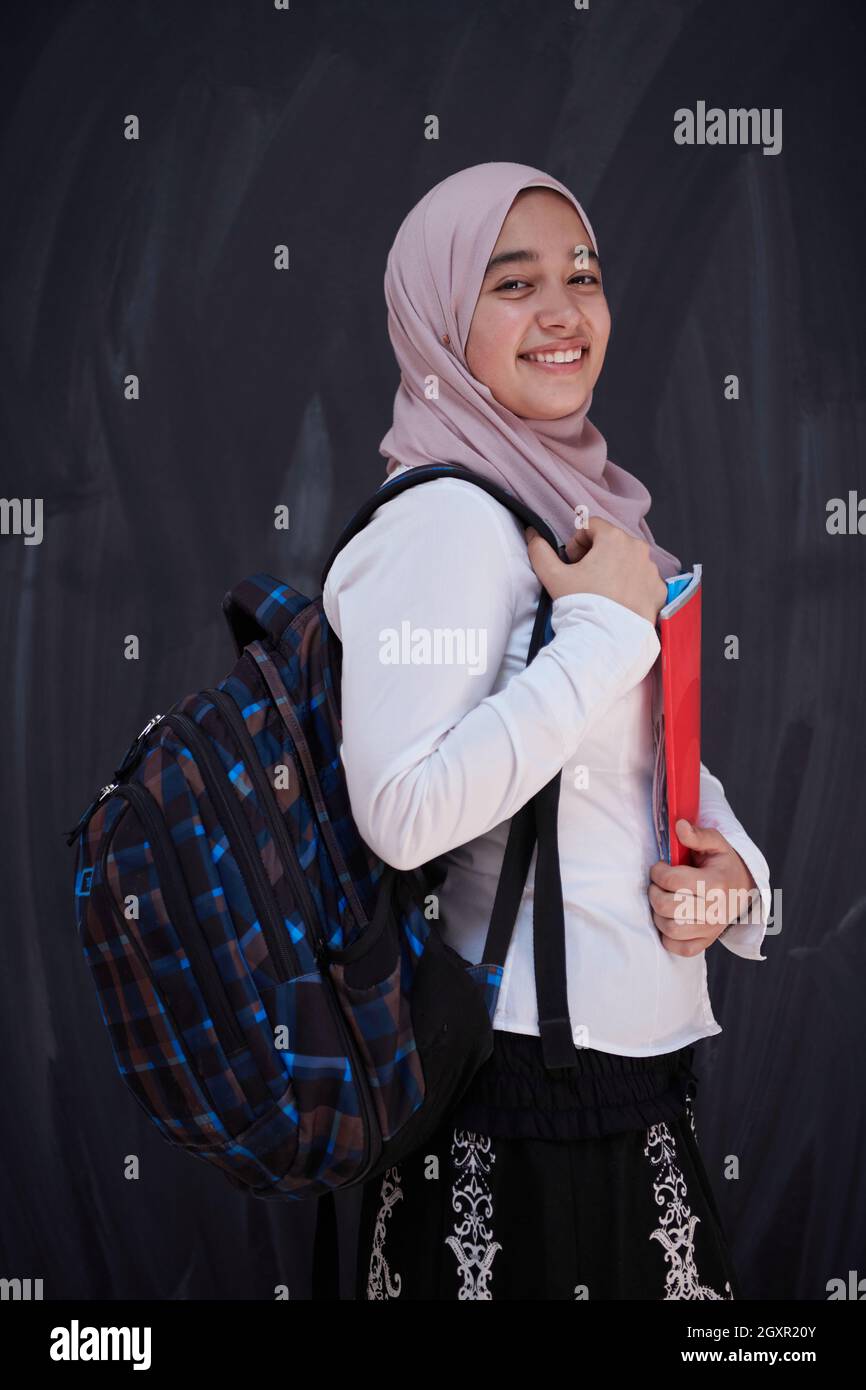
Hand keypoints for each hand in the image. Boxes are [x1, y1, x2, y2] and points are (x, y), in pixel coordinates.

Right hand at [525, 517, 667, 626]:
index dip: (577, 543)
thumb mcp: (553, 576)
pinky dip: (631, 586)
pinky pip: (643, 580)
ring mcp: (651, 570)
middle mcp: (638, 549)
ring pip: (628, 560)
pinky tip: (618, 602)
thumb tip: (532, 534)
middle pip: (612, 542)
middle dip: (597, 555)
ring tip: (602, 593)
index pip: (591, 526)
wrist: (606, 640)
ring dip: (614, 569)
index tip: (573, 563)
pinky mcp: (659, 590)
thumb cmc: (582, 605)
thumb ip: (539, 551)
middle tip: (585, 579)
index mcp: (614, 539)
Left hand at [647, 819, 758, 955]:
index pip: (675, 881)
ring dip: (658, 914)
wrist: (743, 888)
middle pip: (669, 907)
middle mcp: (716, 910)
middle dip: (655, 892)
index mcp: (717, 884)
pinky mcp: (706, 942)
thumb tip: (679, 826)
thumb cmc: (723, 864)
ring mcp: (711, 929)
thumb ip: (698, 835)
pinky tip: (669, 919)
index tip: (660, 867)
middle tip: (658, 884)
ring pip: (671, 929)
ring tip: (663, 900)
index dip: (659, 872)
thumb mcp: (717, 844)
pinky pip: (679, 948)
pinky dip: (668, 936)